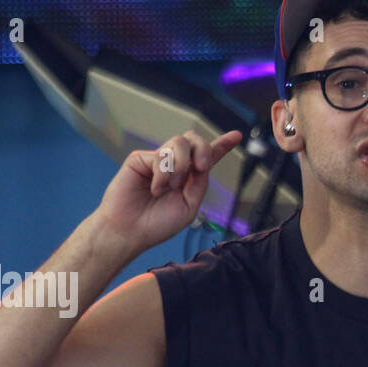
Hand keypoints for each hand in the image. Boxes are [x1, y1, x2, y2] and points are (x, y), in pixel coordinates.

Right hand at [93, 129, 242, 257]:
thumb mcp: (189, 206)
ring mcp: (157, 161)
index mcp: (189, 179)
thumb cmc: (157, 224)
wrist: (130, 230)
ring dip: (181, 166)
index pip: (207, 157)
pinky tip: (154, 189)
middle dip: (203, 149)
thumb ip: (200, 183)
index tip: (237, 136)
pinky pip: (161, 156)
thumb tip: (203, 162)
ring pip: (179, 142)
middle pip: (194, 140)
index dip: (222, 145)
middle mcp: (174, 166)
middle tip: (201, 167)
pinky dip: (163, 175)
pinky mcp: (140, 158)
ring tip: (170, 188)